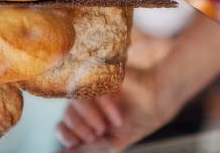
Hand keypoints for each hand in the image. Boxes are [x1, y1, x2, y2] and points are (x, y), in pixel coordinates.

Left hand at [55, 68, 171, 149]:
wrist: (158, 104)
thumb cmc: (136, 122)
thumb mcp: (113, 142)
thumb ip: (88, 149)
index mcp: (85, 121)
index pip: (61, 126)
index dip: (65, 134)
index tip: (74, 142)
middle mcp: (85, 103)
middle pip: (67, 113)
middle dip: (81, 127)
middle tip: (99, 132)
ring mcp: (92, 86)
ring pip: (75, 98)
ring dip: (90, 117)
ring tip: (107, 126)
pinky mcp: (102, 73)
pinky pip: (93, 87)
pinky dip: (104, 105)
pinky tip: (117, 117)